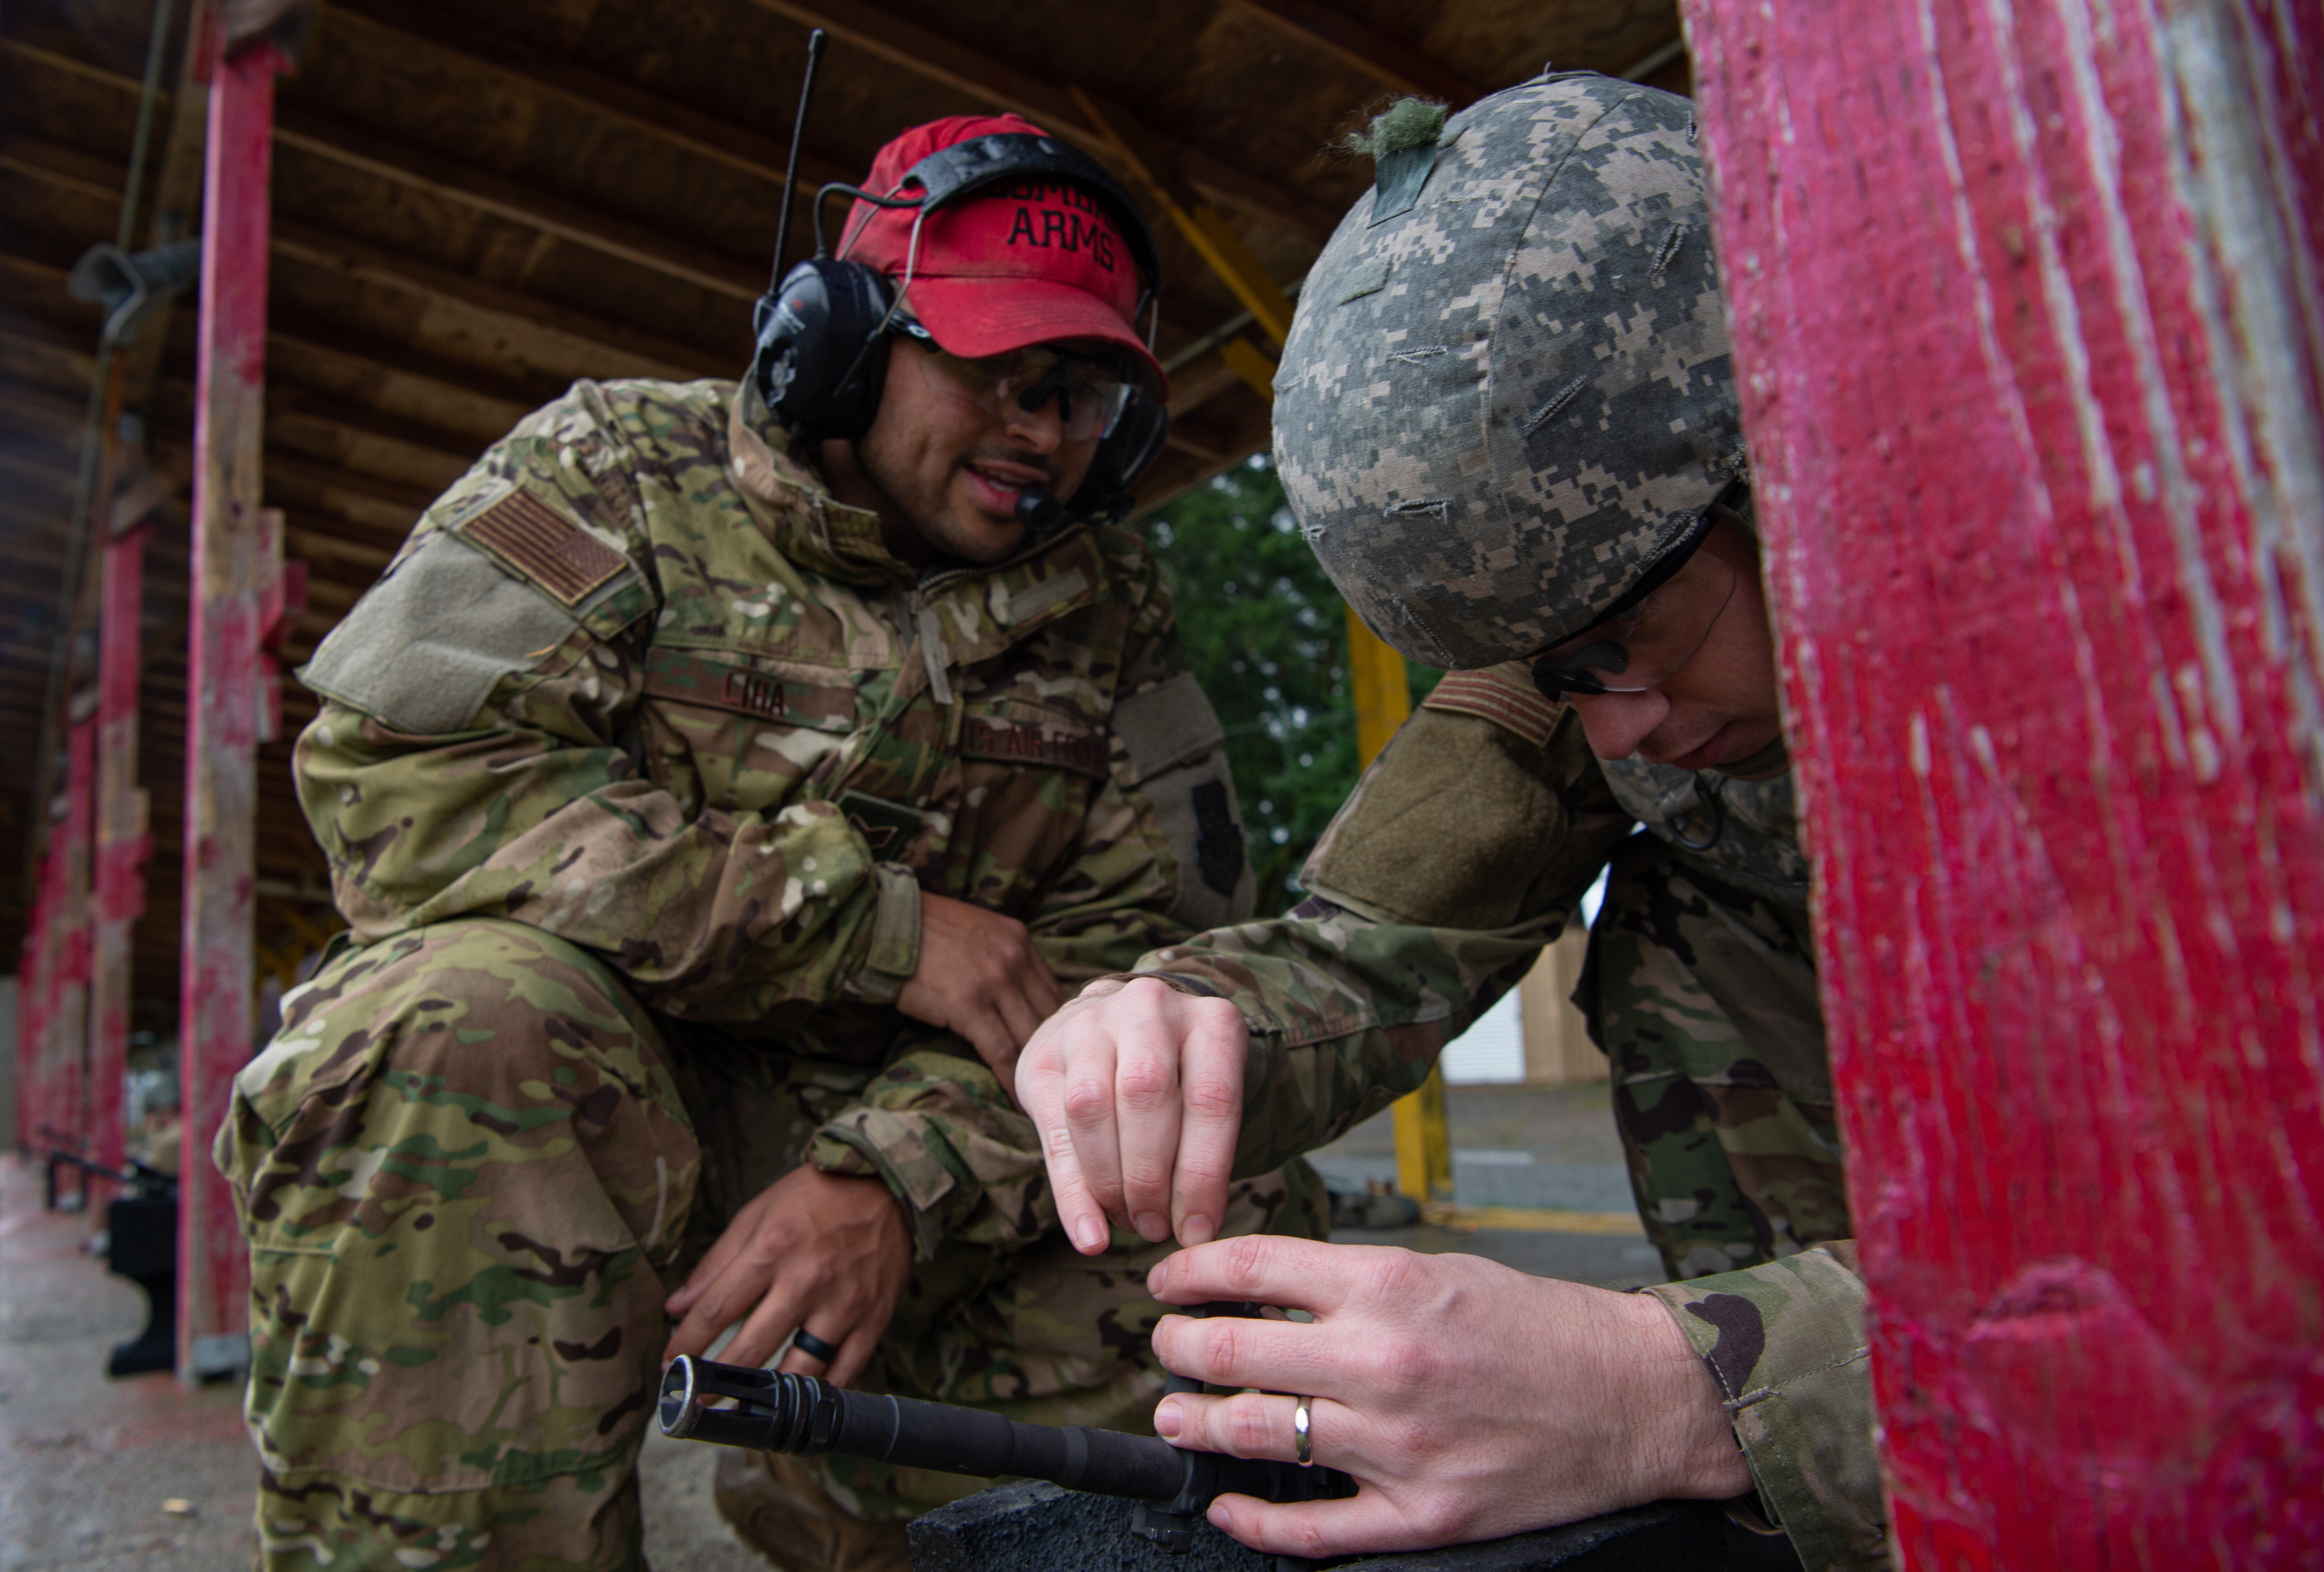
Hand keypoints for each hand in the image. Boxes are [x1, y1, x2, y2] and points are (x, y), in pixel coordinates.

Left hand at [663, 1166, 910, 1384]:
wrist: (886, 1182)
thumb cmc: (815, 1195)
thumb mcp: (757, 1213)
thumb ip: (716, 1263)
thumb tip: (676, 1306)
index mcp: (772, 1250)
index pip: (715, 1311)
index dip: (686, 1343)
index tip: (670, 1363)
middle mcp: (807, 1281)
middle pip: (750, 1350)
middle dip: (715, 1381)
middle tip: (698, 1396)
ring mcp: (844, 1304)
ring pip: (799, 1371)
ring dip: (767, 1397)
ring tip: (745, 1405)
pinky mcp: (874, 1317)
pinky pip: (846, 1371)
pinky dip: (821, 1391)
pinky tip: (799, 1397)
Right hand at [898, 892, 1062, 1082]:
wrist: (885, 926)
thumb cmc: (925, 933)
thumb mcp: (979, 932)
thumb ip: (1005, 959)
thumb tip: (1020, 997)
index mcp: (1020, 941)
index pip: (1054, 992)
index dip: (1060, 1028)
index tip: (1059, 1053)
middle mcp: (1016, 959)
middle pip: (1049, 1017)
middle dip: (1055, 1053)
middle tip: (1058, 1082)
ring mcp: (995, 982)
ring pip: (1030, 1037)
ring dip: (1037, 1071)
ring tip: (1043, 1097)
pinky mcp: (969, 1006)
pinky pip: (1001, 1052)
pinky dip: (1011, 1079)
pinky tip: (1018, 1100)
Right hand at [1014, 976, 1248, 1254]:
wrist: (1119, 1025)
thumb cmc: (1179, 1078)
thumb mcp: (1208, 1098)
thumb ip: (1202, 1152)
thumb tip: (1193, 1235)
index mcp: (1210, 1021)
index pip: (1211, 1100)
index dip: (1203, 1175)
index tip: (1198, 1232)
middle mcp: (1149, 1008)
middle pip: (1147, 1095)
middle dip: (1150, 1178)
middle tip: (1155, 1228)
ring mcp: (1090, 1023)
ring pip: (1092, 1107)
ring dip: (1109, 1182)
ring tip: (1126, 1222)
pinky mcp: (1043, 1054)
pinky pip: (1055, 1130)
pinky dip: (1072, 1192)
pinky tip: (1088, 1234)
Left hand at [1145, 1236, 1751, 1557]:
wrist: (1633, 1396)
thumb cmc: (1536, 1326)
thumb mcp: (1440, 1270)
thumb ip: (1350, 1281)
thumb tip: (1259, 1291)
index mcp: (1388, 1287)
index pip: (1249, 1269)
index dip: (1187, 1275)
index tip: (1165, 1284)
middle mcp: (1384, 1362)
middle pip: (1231, 1353)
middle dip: (1176, 1349)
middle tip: (1164, 1348)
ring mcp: (1399, 1446)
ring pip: (1253, 1437)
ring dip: (1193, 1425)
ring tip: (1174, 1415)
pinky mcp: (1421, 1515)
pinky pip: (1310, 1529)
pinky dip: (1253, 1520)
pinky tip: (1227, 1506)